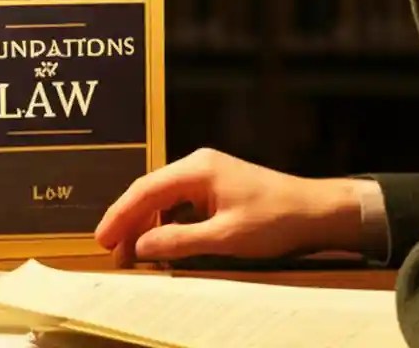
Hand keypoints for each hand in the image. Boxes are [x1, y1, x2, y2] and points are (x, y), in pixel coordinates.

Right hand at [94, 148, 362, 264]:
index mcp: (197, 169)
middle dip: (129, 222)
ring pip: (164, 198)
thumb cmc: (276, 220)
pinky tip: (162, 244)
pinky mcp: (218, 188)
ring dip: (147, 225)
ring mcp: (209, 175)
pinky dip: (167, 223)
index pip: (145, 191)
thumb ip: (179, 242)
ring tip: (133, 253)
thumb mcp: (225, 237)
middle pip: (150, 192)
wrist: (317, 212)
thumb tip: (140, 247)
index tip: (102, 240)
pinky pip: (181, 204)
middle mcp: (199, 165)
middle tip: (113, 253)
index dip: (119, 216)